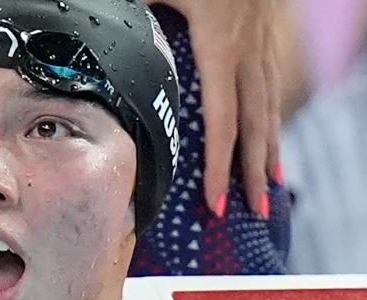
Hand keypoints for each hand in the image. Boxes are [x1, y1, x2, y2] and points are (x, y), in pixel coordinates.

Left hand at [153, 0, 286, 218]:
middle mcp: (248, 47)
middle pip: (256, 121)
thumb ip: (134, 10)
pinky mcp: (266, 28)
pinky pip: (271, 81)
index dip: (219, 165)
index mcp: (221, 43)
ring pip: (271, 102)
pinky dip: (273, 113)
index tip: (217, 203)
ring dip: (271, 148)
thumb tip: (93, 27)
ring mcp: (262, 38)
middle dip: (255, 171)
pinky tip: (272, 134)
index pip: (223, 119)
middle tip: (255, 212)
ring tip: (272, 186)